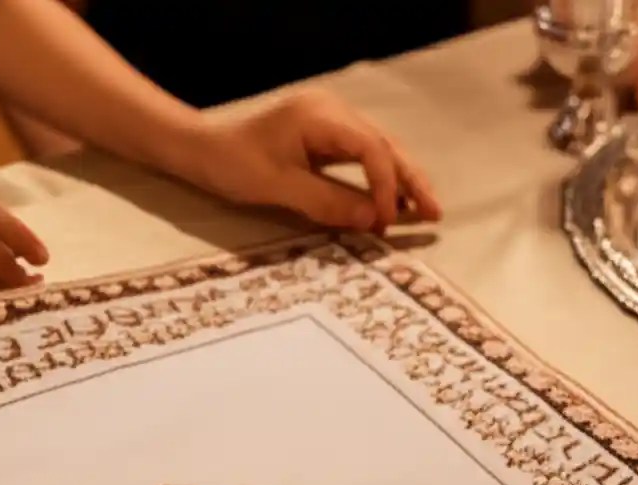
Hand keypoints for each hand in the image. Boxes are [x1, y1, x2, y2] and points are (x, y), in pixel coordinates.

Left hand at [185, 91, 440, 233]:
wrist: (202, 149)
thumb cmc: (233, 165)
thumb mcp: (278, 188)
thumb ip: (328, 203)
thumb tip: (373, 220)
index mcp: (320, 117)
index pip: (371, 149)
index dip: (386, 185)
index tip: (389, 220)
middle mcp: (333, 112)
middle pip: (385, 146)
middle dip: (411, 181)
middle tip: (435, 214)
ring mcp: (332, 122)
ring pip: (380, 151)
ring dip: (402, 182)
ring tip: (425, 211)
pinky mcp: (328, 136)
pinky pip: (365, 157)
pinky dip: (381, 180)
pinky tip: (395, 202)